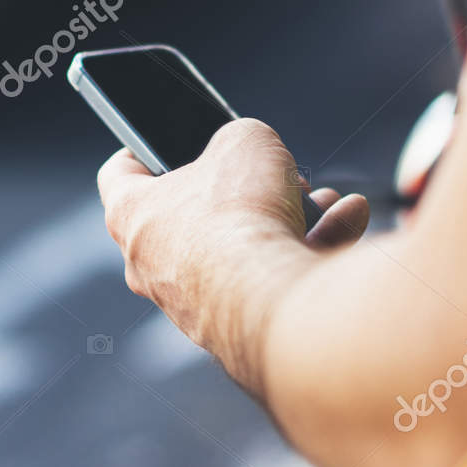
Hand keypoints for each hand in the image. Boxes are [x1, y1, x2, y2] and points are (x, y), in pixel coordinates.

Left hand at [97, 119, 368, 390]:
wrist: (273, 298)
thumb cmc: (240, 214)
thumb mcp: (245, 140)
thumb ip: (243, 138)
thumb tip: (253, 152)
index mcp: (132, 216)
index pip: (118, 176)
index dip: (139, 150)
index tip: (160, 139)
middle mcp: (152, 266)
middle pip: (191, 215)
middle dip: (239, 190)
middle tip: (272, 172)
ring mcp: (193, 304)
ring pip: (241, 249)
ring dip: (286, 220)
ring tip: (322, 200)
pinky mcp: (238, 328)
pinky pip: (272, 280)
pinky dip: (310, 251)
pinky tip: (349, 220)